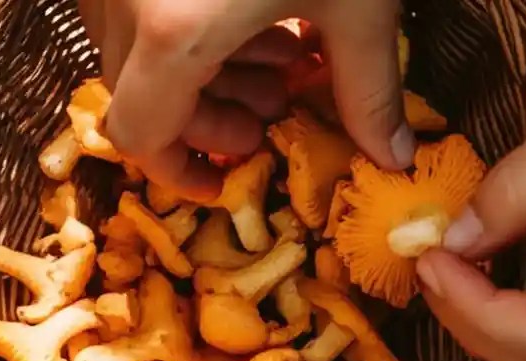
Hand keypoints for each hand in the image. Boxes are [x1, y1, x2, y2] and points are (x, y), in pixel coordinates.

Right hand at [78, 0, 412, 200]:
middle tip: (271, 110)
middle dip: (206, 118)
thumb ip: (367, 89)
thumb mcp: (356, 2)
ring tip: (274, 55)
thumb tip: (390, 158)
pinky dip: (181, 28)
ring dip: (199, 72)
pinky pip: (137, 8)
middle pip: (137, 95)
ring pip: (134, 50)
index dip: (179, 169)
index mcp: (171, 32)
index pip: (141, 134)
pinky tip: (247, 10)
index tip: (224, 177)